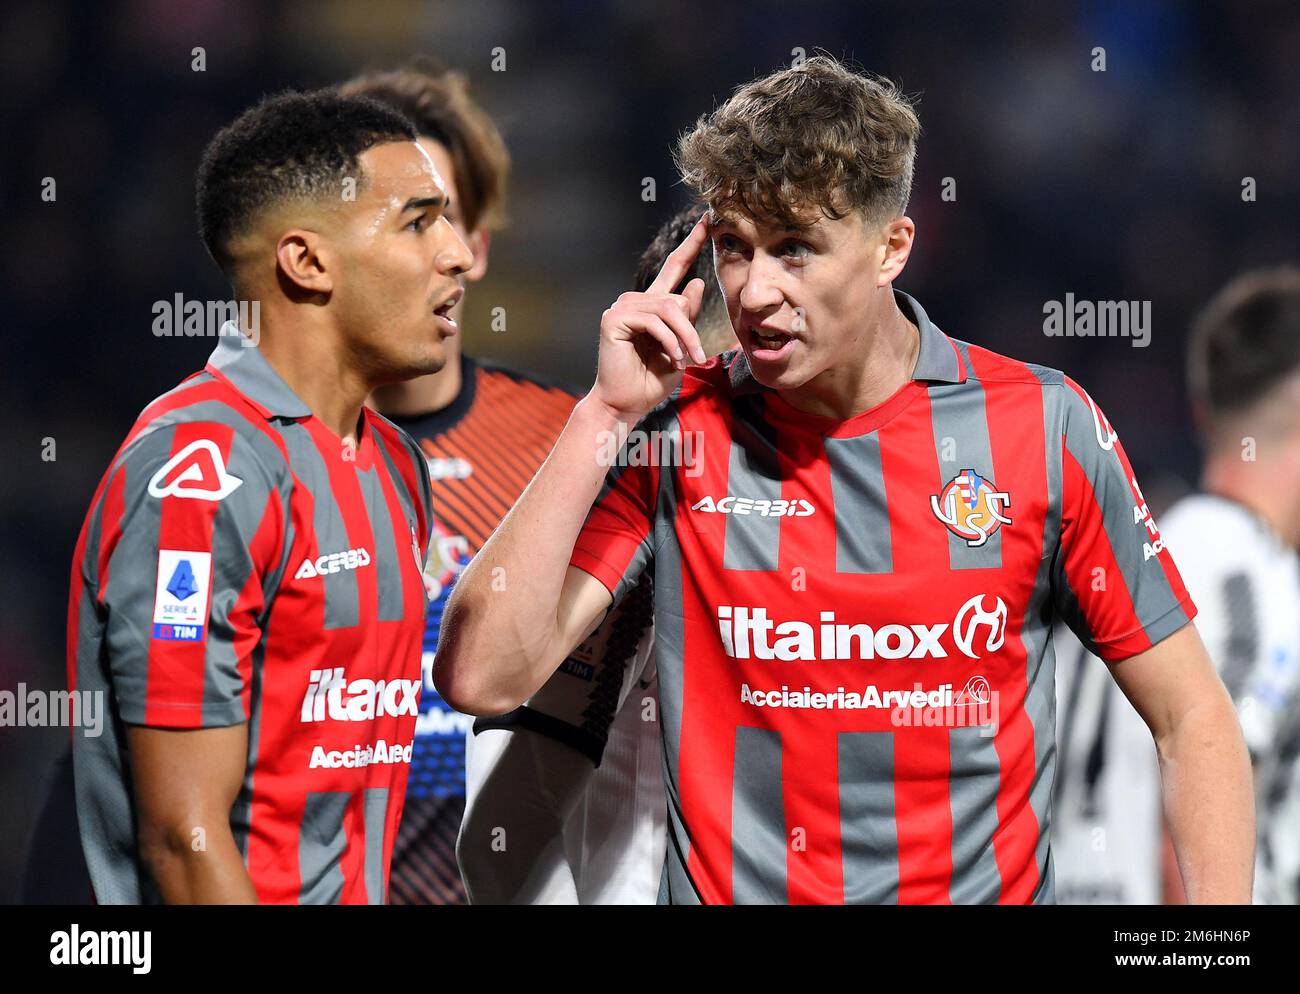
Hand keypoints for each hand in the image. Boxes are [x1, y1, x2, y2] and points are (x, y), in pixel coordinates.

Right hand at [590, 213, 710, 422]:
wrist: (627, 404)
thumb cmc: (652, 380)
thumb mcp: (682, 346)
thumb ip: (688, 317)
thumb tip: (698, 283)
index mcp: (652, 305)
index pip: (675, 266)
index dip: (692, 243)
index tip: (709, 218)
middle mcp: (635, 300)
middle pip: (678, 297)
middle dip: (692, 329)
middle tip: (698, 357)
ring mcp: (622, 307)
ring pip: (669, 308)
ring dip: (685, 337)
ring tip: (688, 359)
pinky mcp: (614, 318)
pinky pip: (655, 320)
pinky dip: (670, 341)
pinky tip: (672, 359)